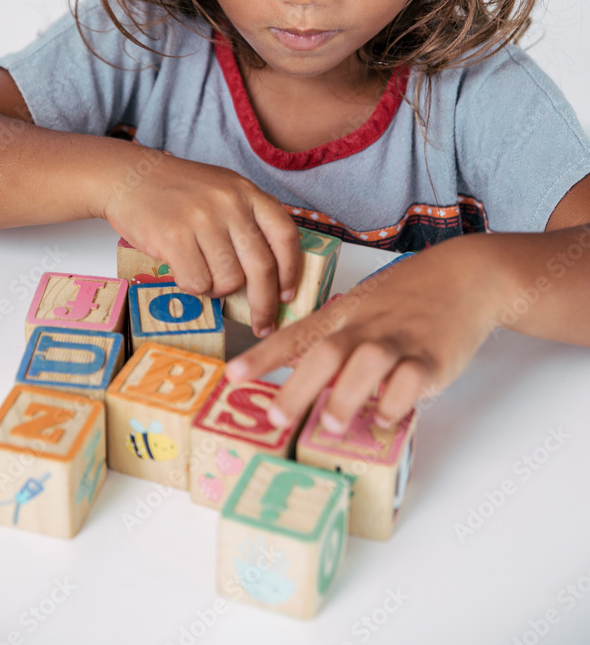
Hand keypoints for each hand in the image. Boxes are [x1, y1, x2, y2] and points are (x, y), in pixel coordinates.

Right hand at [97, 144, 300, 334]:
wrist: (130, 177)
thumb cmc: (178, 190)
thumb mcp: (223, 191)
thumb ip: (248, 220)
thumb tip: (273, 273)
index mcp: (247, 192)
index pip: (285, 236)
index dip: (291, 271)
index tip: (288, 296)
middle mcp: (230, 204)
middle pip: (262, 267)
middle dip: (264, 304)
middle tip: (262, 323)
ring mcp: (203, 220)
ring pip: (229, 280)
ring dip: (218, 290)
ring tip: (204, 276)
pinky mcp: (174, 237)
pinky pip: (198, 283)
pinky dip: (194, 287)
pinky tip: (185, 271)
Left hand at [225, 234, 504, 429]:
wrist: (466, 276)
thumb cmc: (409, 297)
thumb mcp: (363, 308)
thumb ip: (334, 342)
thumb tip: (303, 381)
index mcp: (344, 316)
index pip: (296, 335)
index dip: (263, 356)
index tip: (232, 375)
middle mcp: (366, 328)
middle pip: (326, 351)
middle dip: (297, 386)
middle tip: (276, 417)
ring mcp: (399, 342)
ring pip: (367, 364)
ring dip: (346, 395)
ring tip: (330, 423)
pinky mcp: (432, 359)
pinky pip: (412, 381)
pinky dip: (396, 403)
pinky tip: (384, 419)